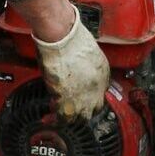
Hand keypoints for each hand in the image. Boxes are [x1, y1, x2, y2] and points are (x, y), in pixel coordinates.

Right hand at [28, 0, 111, 121]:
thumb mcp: (87, 52)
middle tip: (70, 108)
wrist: (62, 37)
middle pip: (94, 108)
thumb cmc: (71, 37)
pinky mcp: (70, 100)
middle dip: (83, 110)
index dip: (88, 96)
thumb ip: (85, 65)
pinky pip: (65, 118)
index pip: (100, 92)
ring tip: (60, 113)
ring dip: (71, 116)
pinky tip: (51, 115)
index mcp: (104, 73)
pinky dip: (57, 118)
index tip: (79, 96)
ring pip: (82, 117)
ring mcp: (85, 96)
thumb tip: (77, 69)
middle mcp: (98, 87)